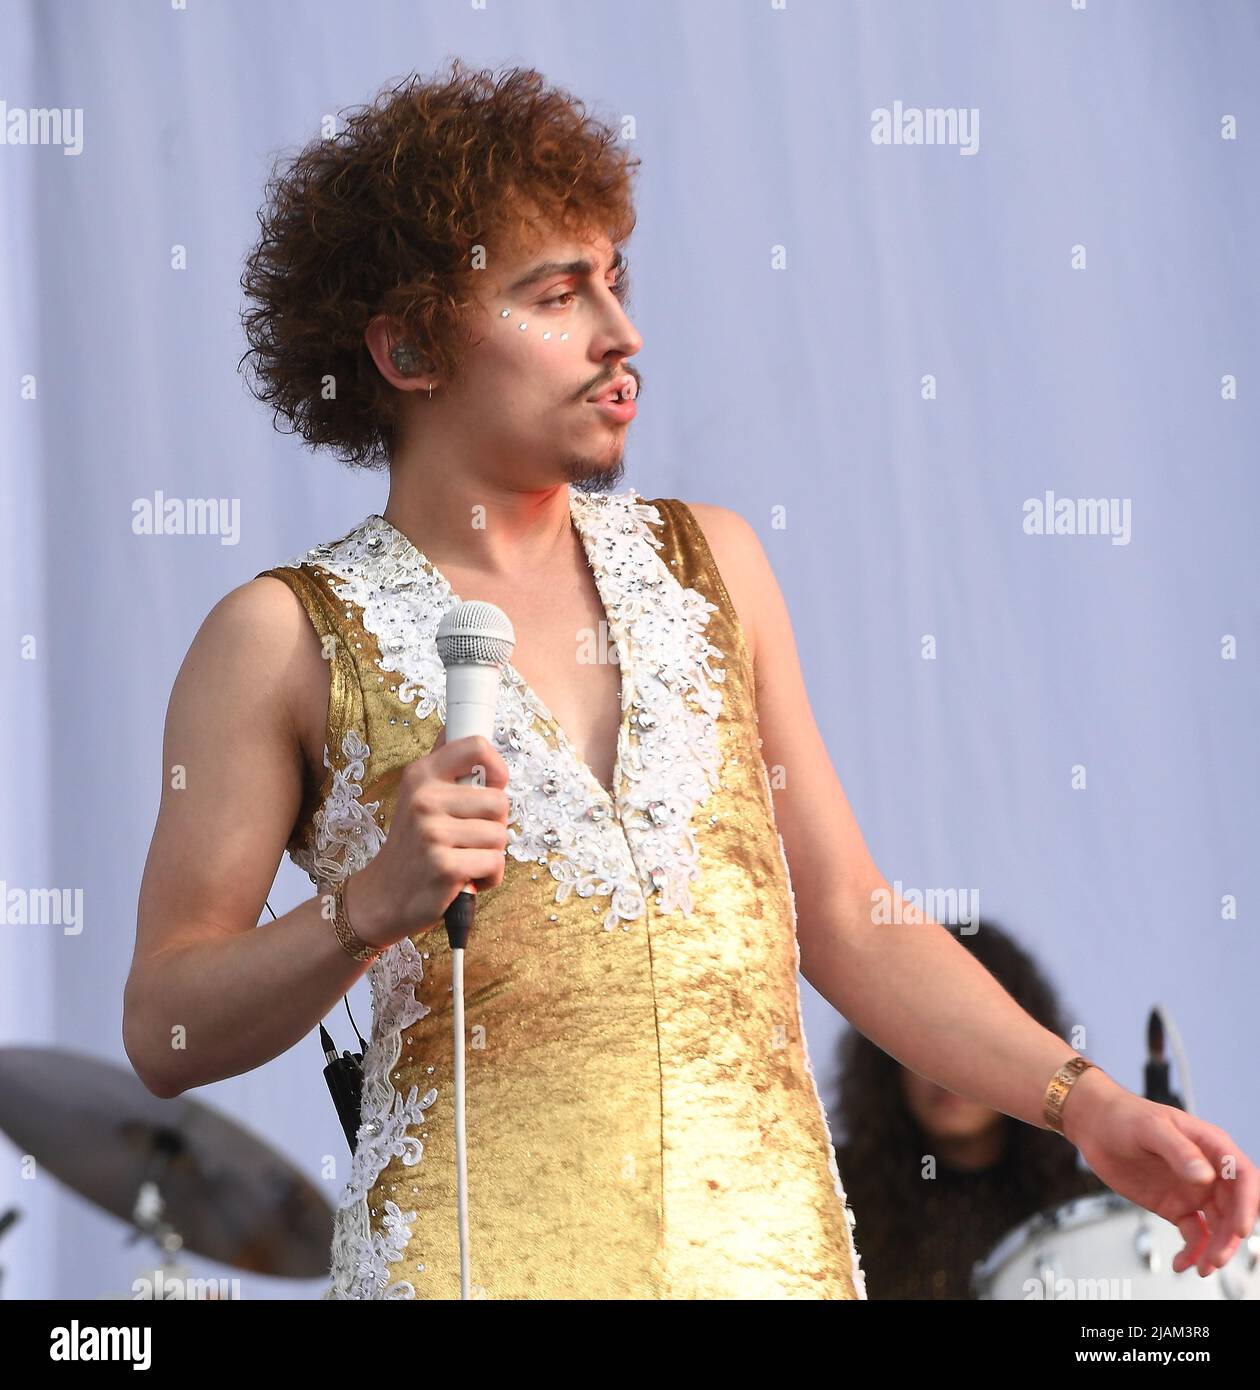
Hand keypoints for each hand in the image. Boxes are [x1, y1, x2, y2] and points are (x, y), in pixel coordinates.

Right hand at [346, 733, 510, 947]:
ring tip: (464, 858)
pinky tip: (466, 879)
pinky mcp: (445, 867)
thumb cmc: (411, 846)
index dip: (497, 767)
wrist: (382, 896)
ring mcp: (433, 833)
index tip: (494, 784)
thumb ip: (443, 767)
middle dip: (494, 825)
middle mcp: (425, 799)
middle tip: (469, 838)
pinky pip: (495, 864)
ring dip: (491, 854)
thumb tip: (456, 724)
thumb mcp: (416, 797)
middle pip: (500, 801)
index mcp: (421, 775)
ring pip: (500, 835)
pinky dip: (489, 876)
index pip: (476, 747)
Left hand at [1063, 1071, 1259, 1276]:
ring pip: (1217, 1226)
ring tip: (1203, 1267)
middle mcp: (1207, 1171)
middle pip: (1234, 1208)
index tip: (1238, 1228)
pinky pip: (1194, 1234)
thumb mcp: (1150, 1128)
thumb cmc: (1123, 1115)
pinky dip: (1193, 1251)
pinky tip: (1183, 1263)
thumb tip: (1205, 1176)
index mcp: (1210, 1146)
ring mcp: (1193, 1191)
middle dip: (1230, 1236)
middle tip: (1217, 1257)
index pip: (1243, 1177)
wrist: (1094, 1125)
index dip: (1247, 1204)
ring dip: (1215, 1249)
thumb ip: (1179, 1150)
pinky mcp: (1175, 1206)